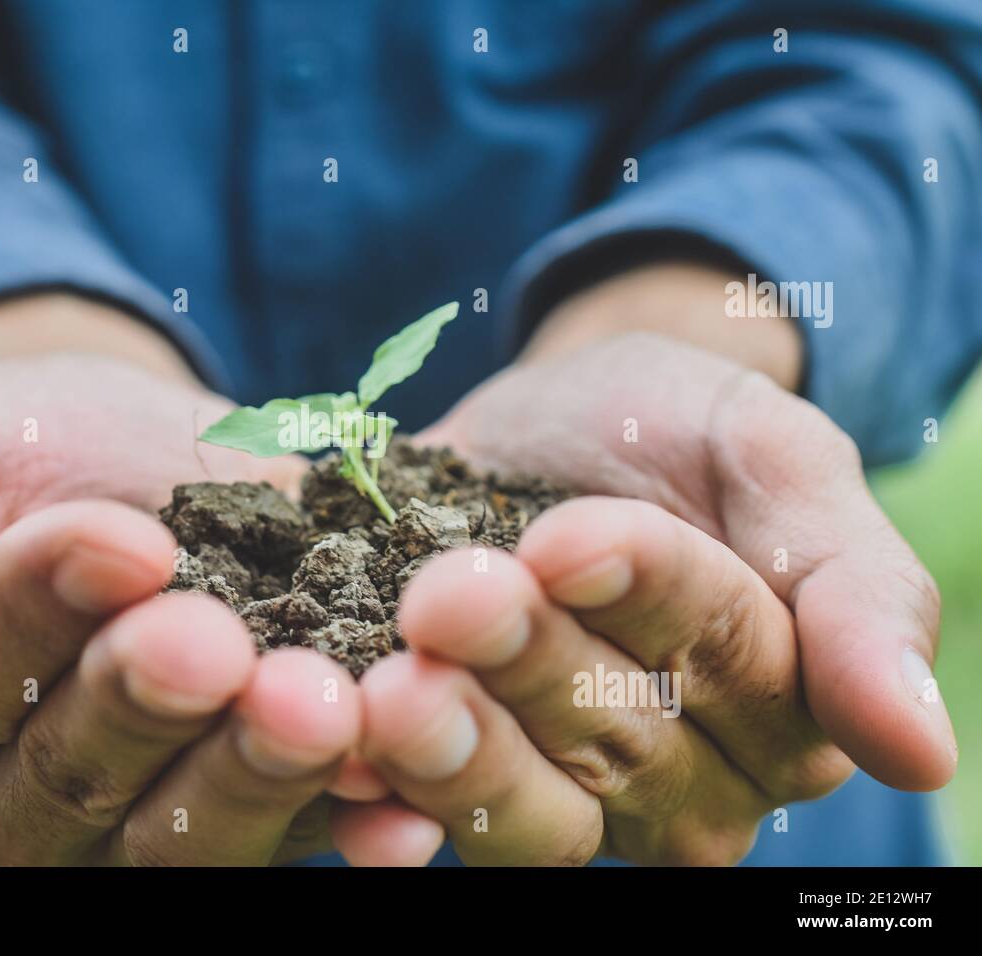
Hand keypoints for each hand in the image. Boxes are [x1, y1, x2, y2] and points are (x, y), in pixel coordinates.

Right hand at [0, 295, 363, 864]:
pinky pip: (286, 844)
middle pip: (66, 775)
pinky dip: (344, 828)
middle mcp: (4, 801)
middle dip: (146, 702)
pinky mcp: (240, 821)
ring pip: (176, 838)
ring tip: (320, 707)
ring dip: (252, 776)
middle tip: (220, 640)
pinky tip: (400, 812)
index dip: (31, 608)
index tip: (126, 539)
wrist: (141, 452)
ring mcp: (127, 827)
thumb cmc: (19, 450)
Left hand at [335, 266, 955, 864]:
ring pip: (529, 803)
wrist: (550, 420)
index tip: (567, 534)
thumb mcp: (773, 459)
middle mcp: (683, 776)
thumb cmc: (678, 429)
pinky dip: (383, 792)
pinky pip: (428, 811)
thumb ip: (856, 591)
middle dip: (530, 662)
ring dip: (456, 749)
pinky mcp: (459, 779)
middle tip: (450, 597)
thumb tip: (923, 751)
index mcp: (781, 703)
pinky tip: (342, 752)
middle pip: (618, 735)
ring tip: (388, 688)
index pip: (723, 657)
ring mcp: (566, 788)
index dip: (648, 595)